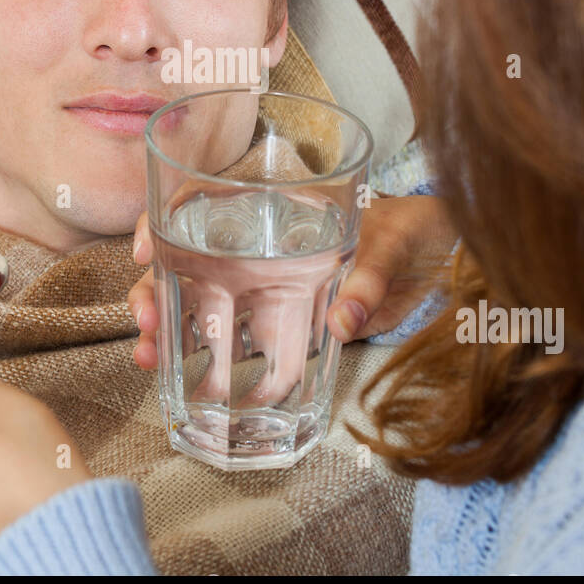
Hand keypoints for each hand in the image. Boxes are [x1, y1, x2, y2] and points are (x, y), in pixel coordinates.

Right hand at [128, 193, 455, 370]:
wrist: (439, 258)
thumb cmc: (410, 228)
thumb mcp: (392, 242)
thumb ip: (369, 280)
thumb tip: (343, 322)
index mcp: (273, 207)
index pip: (196, 201)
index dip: (160, 221)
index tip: (145, 250)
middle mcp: (258, 245)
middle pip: (183, 260)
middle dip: (151, 289)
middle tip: (145, 323)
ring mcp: (267, 286)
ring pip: (199, 302)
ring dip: (168, 329)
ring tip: (148, 357)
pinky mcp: (286, 324)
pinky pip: (239, 340)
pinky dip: (211, 360)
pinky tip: (190, 382)